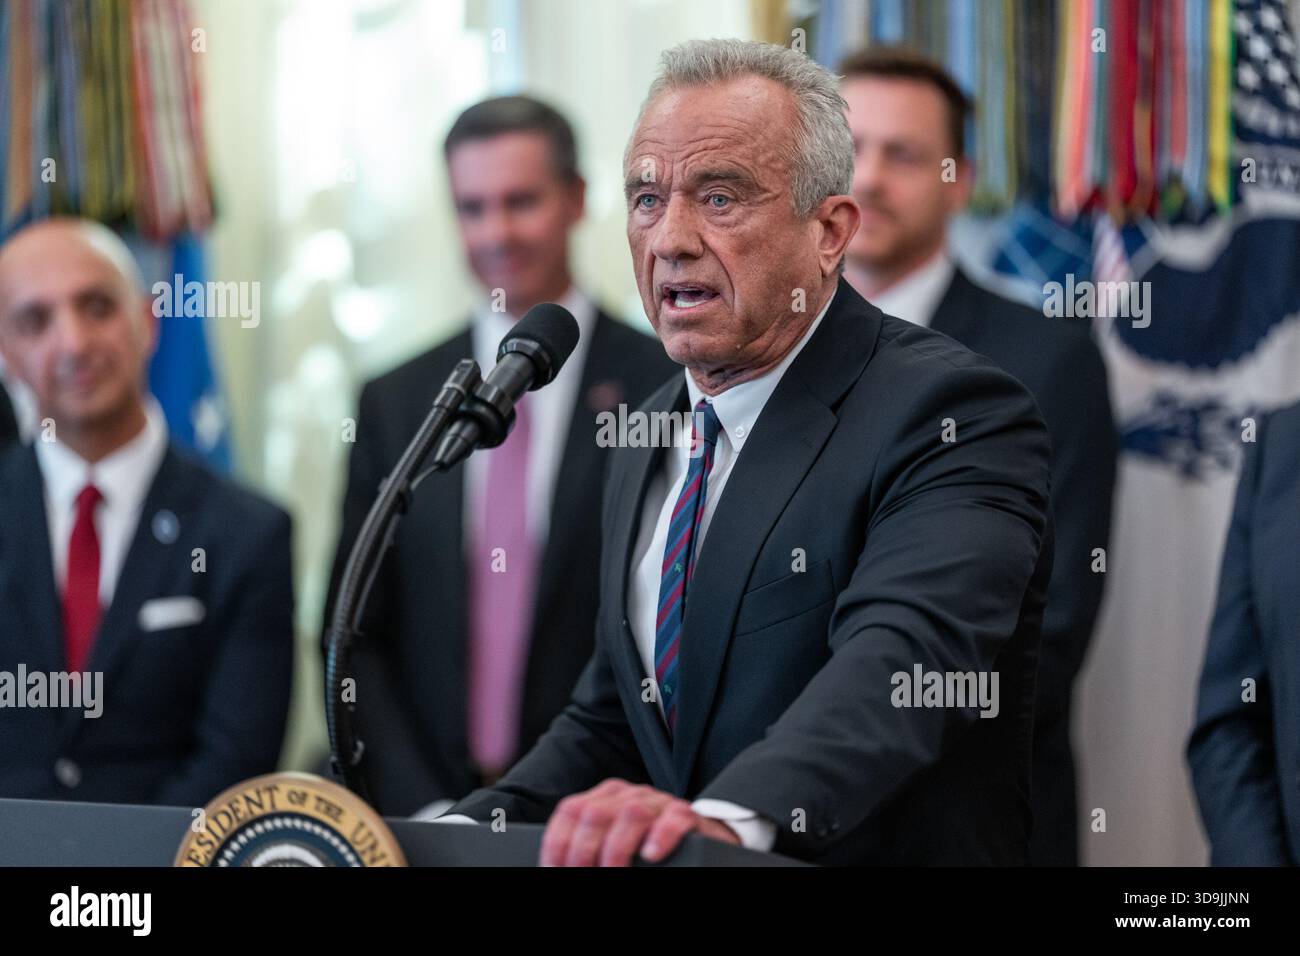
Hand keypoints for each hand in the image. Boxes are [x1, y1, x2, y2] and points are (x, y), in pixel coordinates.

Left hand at [539, 778, 740, 866]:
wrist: (701, 839)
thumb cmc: (647, 847)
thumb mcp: (614, 842)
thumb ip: (590, 847)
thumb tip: (557, 868)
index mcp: (605, 797)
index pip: (570, 810)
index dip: (558, 842)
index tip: (554, 869)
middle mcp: (630, 795)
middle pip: (595, 813)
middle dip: (583, 851)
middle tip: (583, 878)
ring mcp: (659, 803)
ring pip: (631, 814)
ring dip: (617, 849)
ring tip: (614, 873)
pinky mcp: (686, 815)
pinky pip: (673, 819)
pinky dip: (660, 837)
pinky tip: (652, 855)